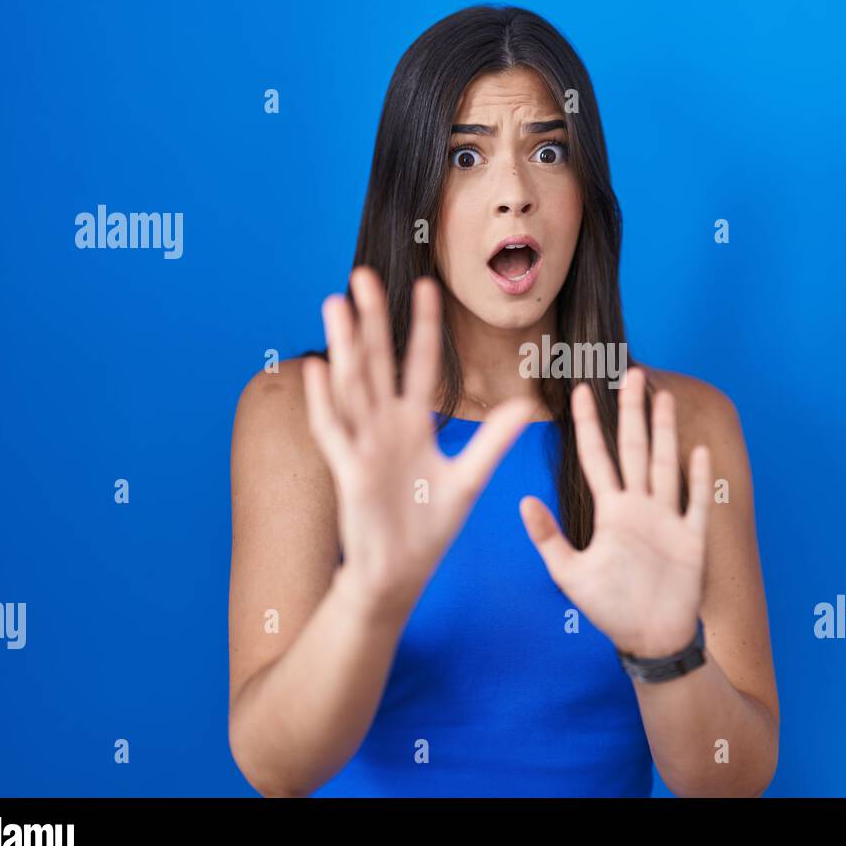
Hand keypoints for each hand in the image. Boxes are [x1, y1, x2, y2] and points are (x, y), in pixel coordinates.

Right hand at [302, 266, 535, 616]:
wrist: (400, 571)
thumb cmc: (429, 526)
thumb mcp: (469, 479)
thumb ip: (494, 441)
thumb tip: (527, 405)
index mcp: (413, 425)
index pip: (422, 363)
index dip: (424, 326)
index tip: (428, 286)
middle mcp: (385, 427)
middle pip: (378, 362)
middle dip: (372, 320)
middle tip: (363, 274)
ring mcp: (363, 446)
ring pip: (351, 386)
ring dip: (344, 346)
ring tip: (336, 305)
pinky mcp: (349, 472)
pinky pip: (334, 431)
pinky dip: (325, 401)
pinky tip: (318, 369)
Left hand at [518, 367, 711, 656]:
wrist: (649, 639)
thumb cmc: (610, 608)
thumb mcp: (569, 574)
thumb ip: (549, 538)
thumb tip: (524, 501)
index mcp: (610, 511)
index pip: (596, 457)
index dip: (588, 424)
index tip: (580, 390)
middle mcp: (639, 507)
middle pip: (633, 449)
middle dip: (631, 411)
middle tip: (631, 373)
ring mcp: (667, 520)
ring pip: (664, 465)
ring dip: (664, 432)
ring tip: (662, 397)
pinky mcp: (691, 539)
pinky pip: (696, 503)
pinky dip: (698, 479)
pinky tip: (698, 451)